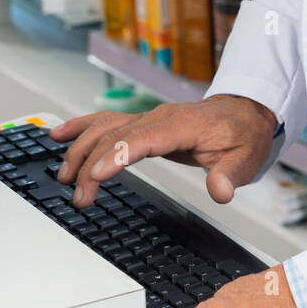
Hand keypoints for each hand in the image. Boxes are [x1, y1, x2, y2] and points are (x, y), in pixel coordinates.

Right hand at [50, 94, 277, 208]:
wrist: (246, 111)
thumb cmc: (243, 134)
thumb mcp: (246, 158)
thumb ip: (230, 175)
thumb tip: (220, 191)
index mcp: (182, 125)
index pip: (143, 139)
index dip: (117, 155)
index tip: (96, 175)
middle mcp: (160, 117)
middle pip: (116, 135)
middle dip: (91, 164)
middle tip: (78, 196)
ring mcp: (150, 118)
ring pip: (105, 127)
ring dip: (80, 148)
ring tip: (63, 175)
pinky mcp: (144, 123)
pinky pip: (108, 121)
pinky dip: (82, 127)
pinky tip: (59, 134)